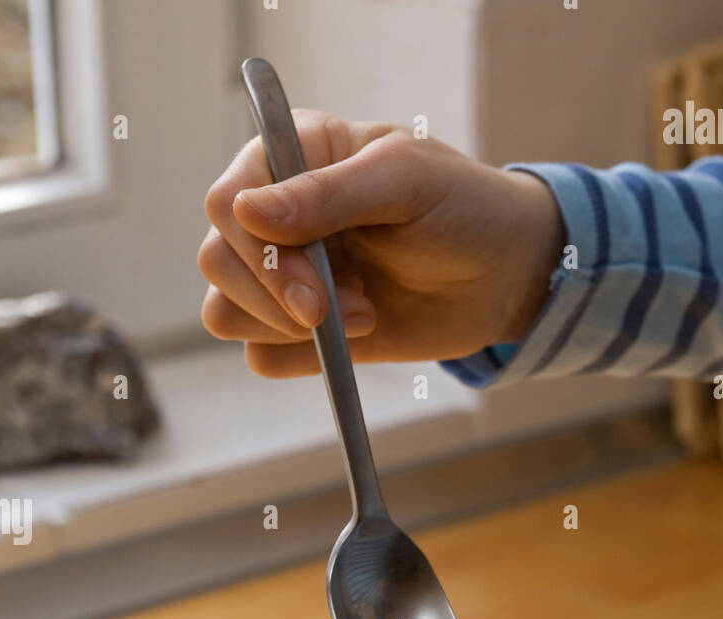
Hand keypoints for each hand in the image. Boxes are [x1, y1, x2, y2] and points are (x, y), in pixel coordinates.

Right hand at [198, 112, 564, 376]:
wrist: (504, 273)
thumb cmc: (463, 208)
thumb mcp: (406, 182)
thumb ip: (328, 195)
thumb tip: (246, 211)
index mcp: (293, 156)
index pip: (227, 201)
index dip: (258, 251)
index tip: (313, 287)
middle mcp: (276, 215)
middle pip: (218, 261)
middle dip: (278, 297)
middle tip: (351, 307)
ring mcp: (284, 275)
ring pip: (225, 312)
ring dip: (287, 328)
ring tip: (361, 314)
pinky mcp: (301, 331)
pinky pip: (260, 357)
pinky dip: (300, 359)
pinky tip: (355, 334)